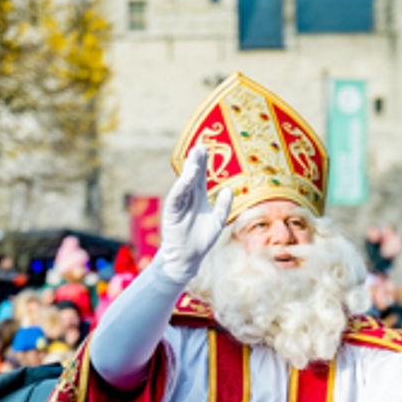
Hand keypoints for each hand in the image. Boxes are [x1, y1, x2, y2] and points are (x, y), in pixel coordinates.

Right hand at [155, 145, 232, 284]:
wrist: (188, 257)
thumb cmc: (202, 240)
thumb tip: (229, 190)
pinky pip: (177, 195)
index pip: (201, 176)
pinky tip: (189, 175)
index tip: (207, 146)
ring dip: (190, 169)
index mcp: (198, 197)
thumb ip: (223, 206)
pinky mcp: (172, 211)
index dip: (204, 162)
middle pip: (192, 175)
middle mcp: (188, 197)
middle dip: (196, 160)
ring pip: (185, 182)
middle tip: (200, 144)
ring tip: (195, 155)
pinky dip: (182, 185)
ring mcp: (179, 203)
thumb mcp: (217, 221)